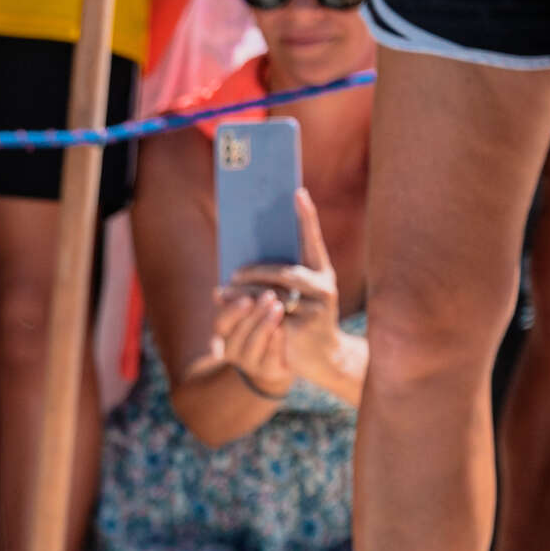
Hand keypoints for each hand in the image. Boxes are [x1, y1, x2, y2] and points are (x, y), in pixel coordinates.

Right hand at [213, 288, 294, 398]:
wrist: (288, 354)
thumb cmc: (269, 322)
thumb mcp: (255, 308)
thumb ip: (245, 295)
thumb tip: (218, 291)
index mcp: (225, 332)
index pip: (221, 323)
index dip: (232, 311)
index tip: (247, 298)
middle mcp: (233, 349)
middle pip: (237, 333)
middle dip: (253, 314)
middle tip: (269, 295)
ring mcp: (250, 363)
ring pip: (252, 345)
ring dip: (264, 325)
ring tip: (278, 307)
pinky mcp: (269, 371)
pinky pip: (270, 358)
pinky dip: (275, 343)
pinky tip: (282, 329)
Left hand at [231, 190, 341, 385]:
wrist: (320, 358)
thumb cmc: (301, 321)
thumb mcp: (293, 298)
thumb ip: (274, 280)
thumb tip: (237, 269)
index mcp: (320, 271)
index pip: (313, 240)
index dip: (306, 216)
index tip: (297, 192)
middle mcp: (323, 285)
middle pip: (285, 272)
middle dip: (255, 272)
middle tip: (233, 273)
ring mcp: (317, 306)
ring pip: (276, 293)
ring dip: (248, 291)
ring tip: (226, 291)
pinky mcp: (305, 327)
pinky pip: (272, 315)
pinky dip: (251, 313)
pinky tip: (234, 311)